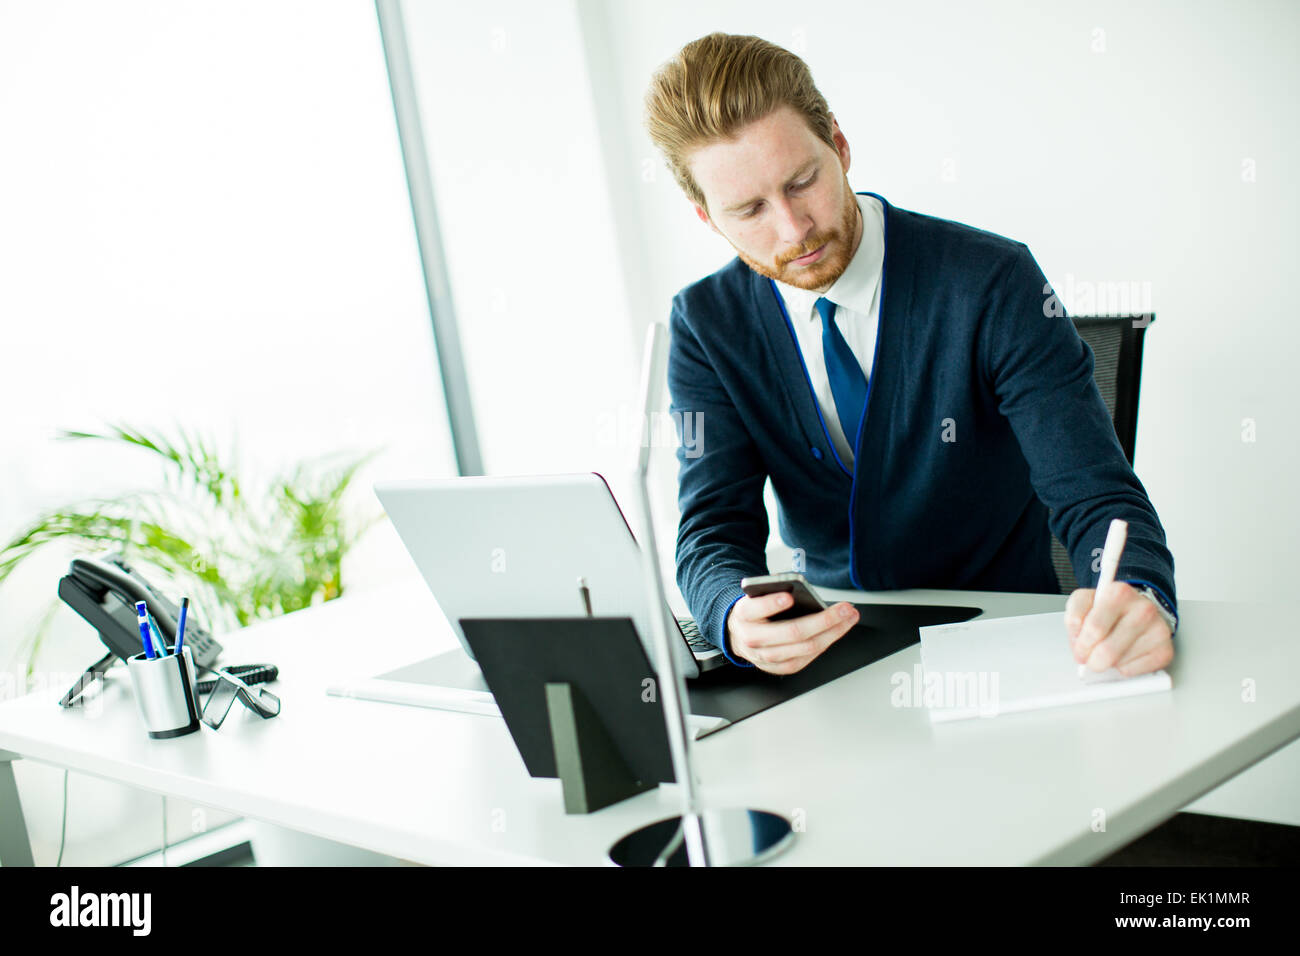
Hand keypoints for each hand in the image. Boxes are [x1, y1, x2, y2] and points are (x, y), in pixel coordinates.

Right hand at [725, 592, 859, 674]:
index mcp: (744, 615)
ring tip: (849, 618)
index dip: (772, 604)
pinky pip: (807, 657)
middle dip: (824, 620)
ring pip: (806, 647)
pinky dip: (825, 643)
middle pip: (792, 632)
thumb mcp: (756, 595)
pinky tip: (837, 631)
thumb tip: (798, 588)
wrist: (739, 634)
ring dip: (833, 632)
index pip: (755, 610)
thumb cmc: (754, 612)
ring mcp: (767, 657)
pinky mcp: (779, 667)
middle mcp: (753, 638)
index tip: (789, 597)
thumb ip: (772, 590)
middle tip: (844, 609)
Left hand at [1065, 583, 1173, 675]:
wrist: (1137, 610)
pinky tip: (1123, 655)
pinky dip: (1121, 668)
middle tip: (1088, 658)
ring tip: (1107, 651)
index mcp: (1120, 593)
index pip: (1095, 628)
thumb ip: (1074, 614)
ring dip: (1106, 663)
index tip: (1079, 649)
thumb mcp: (1085, 601)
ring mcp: (1158, 630)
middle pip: (1107, 650)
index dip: (1082, 644)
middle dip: (1091, 660)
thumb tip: (1076, 637)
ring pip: (1119, 663)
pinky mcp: (1165, 650)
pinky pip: (1132, 671)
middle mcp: (1143, 609)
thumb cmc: (1109, 608)